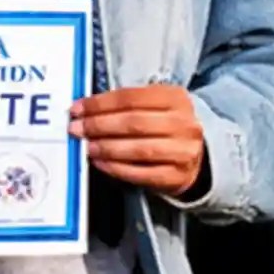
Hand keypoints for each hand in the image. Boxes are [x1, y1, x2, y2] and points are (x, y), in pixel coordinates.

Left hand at [68, 85, 204, 196]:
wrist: (197, 155)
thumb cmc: (164, 125)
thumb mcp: (153, 106)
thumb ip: (124, 105)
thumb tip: (84, 110)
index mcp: (175, 98)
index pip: (131, 97)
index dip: (99, 103)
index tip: (77, 108)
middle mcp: (183, 123)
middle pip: (133, 122)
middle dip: (98, 125)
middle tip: (76, 128)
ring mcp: (183, 151)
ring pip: (138, 149)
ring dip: (106, 147)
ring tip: (86, 146)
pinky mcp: (177, 176)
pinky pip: (141, 173)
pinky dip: (116, 168)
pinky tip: (100, 162)